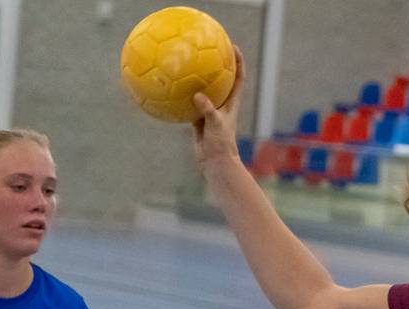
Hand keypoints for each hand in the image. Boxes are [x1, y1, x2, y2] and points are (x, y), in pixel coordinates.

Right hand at [191, 46, 245, 165]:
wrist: (214, 161)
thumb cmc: (221, 143)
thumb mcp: (216, 123)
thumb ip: (207, 109)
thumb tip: (197, 95)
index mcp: (231, 102)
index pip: (238, 77)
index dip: (238, 62)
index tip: (233, 47)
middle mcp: (222, 104)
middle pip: (221, 79)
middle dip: (217, 64)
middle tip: (208, 49)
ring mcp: (209, 110)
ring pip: (204, 90)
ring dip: (197, 80)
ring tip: (187, 64)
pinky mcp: (198, 118)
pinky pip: (189, 103)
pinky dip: (182, 97)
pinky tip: (170, 89)